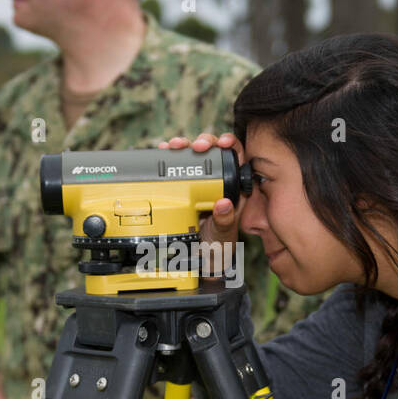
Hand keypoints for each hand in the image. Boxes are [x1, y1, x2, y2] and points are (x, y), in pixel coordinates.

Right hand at [157, 133, 240, 254]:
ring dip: (183, 146)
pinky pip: (176, 167)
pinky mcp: (181, 185)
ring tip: (173, 146)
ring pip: (193, 155)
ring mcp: (198, 182)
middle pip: (212, 150)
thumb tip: (223, 204)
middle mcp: (216, 180)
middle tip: (195, 146)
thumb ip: (225, 221)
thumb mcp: (223, 234)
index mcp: (233, 185)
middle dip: (203, 142)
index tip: (221, 143)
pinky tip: (162, 151)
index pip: (235, 155)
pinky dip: (169, 157)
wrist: (199, 255)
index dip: (229, 143)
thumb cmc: (217, 242)